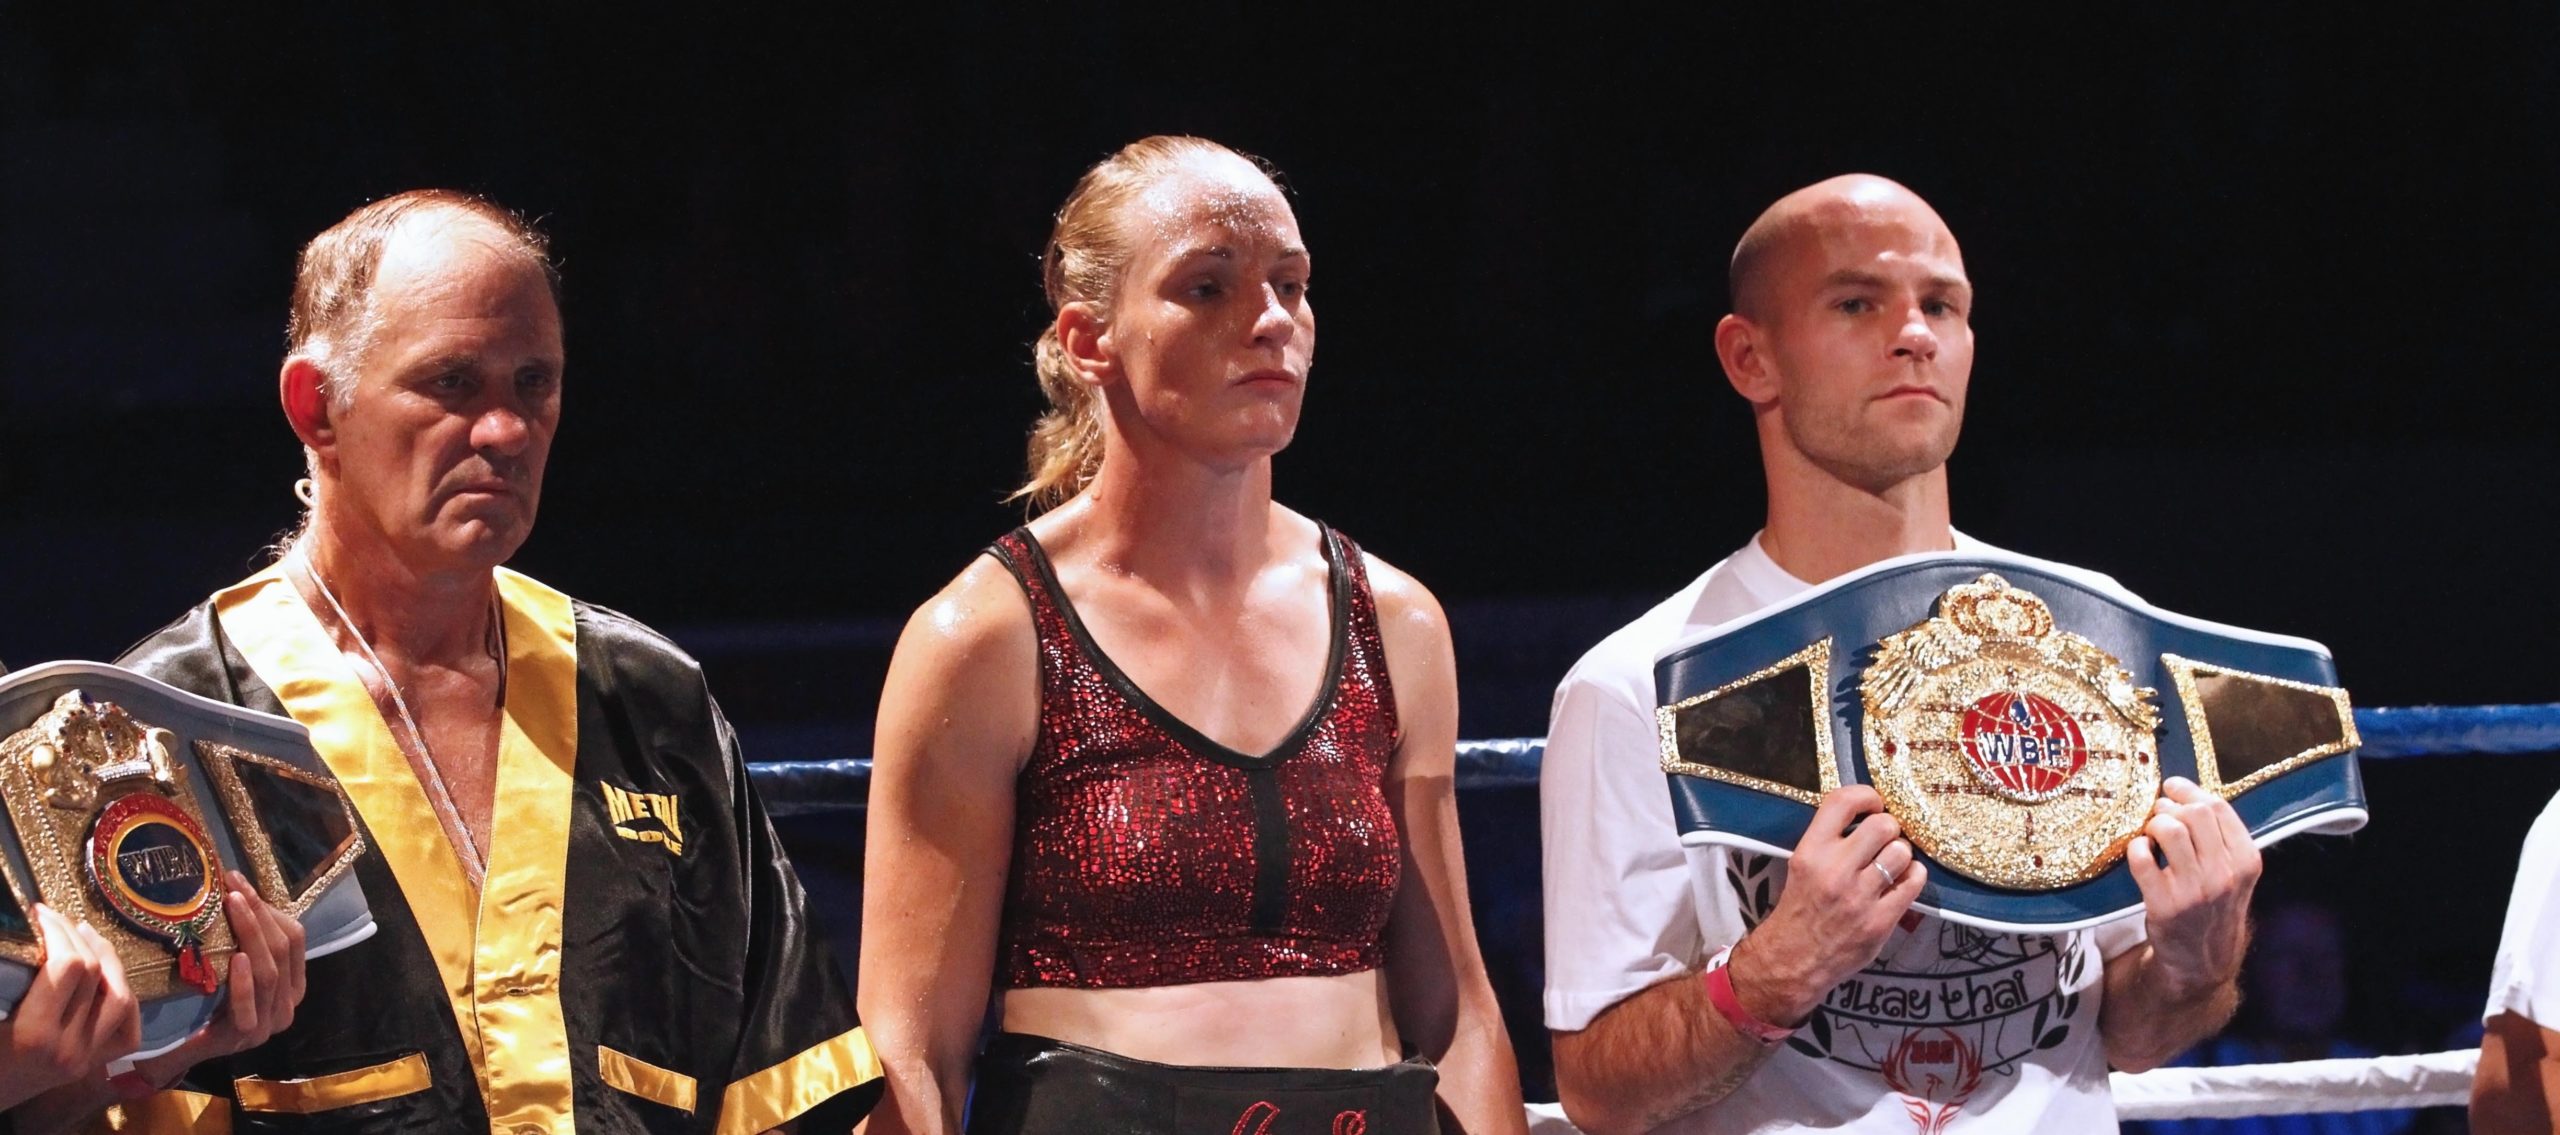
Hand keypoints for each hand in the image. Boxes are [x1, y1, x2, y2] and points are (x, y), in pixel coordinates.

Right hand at [0, 904, 140, 1109]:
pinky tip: (107, 976)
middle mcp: (69, 1047)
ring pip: (121, 997)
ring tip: (85, 936)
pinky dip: (123, 997)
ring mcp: (86, 1057)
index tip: (39, 913)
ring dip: (107, 960)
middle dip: (75, 936)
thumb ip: (7, 977)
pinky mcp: (91, 1064)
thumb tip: (23, 928)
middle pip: (93, 974)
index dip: (57, 931)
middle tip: (55, 919)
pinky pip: (127, 1028)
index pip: (68, 967)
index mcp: (35, 1034)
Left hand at [165, 872, 306, 1063]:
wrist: (177, 1049)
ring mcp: (268, 1023)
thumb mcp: (233, 967)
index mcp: (293, 984)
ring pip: (269, 973)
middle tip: (231, 888)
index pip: (295, 938)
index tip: (237, 881)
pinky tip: (236, 958)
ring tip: (231, 907)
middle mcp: (288, 1004)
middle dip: (258, 914)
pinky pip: (249, 1005)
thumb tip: (234, 886)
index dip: (269, 907)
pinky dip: (244, 981)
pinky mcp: (243, 1038)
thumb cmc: (206, 1002)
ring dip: (251, 935)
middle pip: (282, 951)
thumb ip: (245, 940)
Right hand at [1727, 785, 1925, 1025]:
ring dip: (1901, 854)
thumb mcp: (1802, 863)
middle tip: (1883, 840)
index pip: (1843, 801)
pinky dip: (1913, 876)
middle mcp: (1835, 869)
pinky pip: (1914, 882)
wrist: (1794, 958)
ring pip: (1902, 851)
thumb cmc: (1801, 905)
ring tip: (1891, 863)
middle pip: (1883, 825)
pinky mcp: (1880, 920)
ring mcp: (1860, 897)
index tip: (1873, 805)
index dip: (1867, 795)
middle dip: (1888, 828)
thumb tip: (1870, 811)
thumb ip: (1830, 838)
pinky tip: (1902, 880)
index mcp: (1811, 850)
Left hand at [2125, 777, 2259, 1000]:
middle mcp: (2225, 874)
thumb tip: (2186, 792)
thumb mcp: (2234, 873)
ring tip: (2150, 833)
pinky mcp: (2164, 904)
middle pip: (2194, 814)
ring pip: (2170, 830)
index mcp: (2247, 860)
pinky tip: (2140, 853)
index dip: (2189, 791)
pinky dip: (2135, 847)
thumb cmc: (2214, 906)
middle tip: (2158, 812)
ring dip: (2152, 823)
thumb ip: (2220, 837)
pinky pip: (2141, 857)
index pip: (2218, 808)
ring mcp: (2195, 890)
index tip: (2172, 787)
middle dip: (2169, 805)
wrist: (2202, 960)